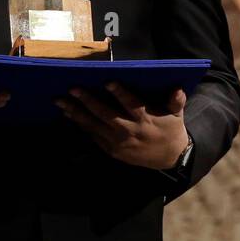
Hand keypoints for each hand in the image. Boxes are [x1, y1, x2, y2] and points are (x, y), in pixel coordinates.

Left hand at [55, 82, 188, 168]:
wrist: (169, 158)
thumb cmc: (171, 130)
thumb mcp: (177, 115)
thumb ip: (176, 102)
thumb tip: (178, 89)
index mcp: (146, 119)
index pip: (132, 104)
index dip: (120, 93)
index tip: (108, 82)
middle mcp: (130, 130)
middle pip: (106, 114)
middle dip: (88, 101)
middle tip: (73, 89)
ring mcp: (118, 142)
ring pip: (94, 126)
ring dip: (77, 113)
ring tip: (61, 103)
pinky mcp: (112, 150)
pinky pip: (93, 136)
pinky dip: (81, 125)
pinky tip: (69, 115)